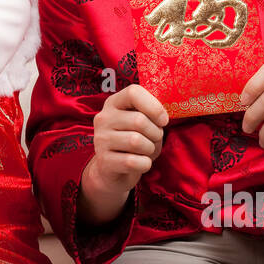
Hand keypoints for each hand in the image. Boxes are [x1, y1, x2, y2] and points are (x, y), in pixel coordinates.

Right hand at [80, 84, 167, 225]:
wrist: (113, 170)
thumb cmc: (134, 142)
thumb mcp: (142, 123)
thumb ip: (150, 114)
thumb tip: (162, 118)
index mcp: (114, 103)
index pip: (133, 93)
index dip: (154, 106)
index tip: (163, 120)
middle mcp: (103, 118)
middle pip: (139, 120)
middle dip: (155, 133)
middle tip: (154, 140)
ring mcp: (101, 140)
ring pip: (136, 141)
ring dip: (150, 149)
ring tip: (146, 151)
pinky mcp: (104, 161)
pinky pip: (133, 162)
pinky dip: (144, 164)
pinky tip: (140, 163)